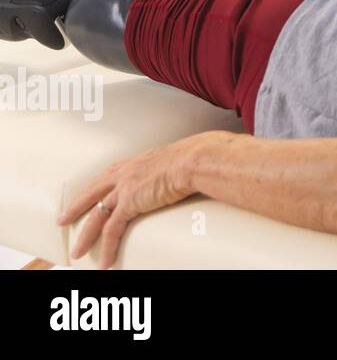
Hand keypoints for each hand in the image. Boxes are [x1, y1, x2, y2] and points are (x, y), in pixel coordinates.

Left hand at [56, 134, 208, 268]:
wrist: (193, 160)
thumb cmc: (192, 158)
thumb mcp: (173, 160)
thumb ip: (167, 169)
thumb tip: (178, 176)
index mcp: (134, 163)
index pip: (106, 176)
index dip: (94, 187)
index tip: (85, 195)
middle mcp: (124, 174)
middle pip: (91, 194)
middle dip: (75, 208)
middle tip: (62, 219)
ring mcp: (124, 189)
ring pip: (96, 217)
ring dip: (85, 237)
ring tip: (78, 252)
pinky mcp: (129, 204)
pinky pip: (112, 230)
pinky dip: (107, 247)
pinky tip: (105, 260)